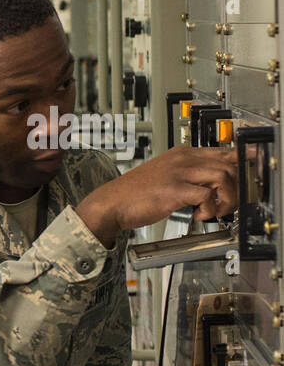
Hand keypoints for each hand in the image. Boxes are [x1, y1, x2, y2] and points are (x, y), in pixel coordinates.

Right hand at [75, 145, 241, 247]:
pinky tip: (200, 215)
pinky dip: (210, 209)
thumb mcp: (165, 176)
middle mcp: (183, 159)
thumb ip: (189, 175)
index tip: (255, 163)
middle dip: (237, 186)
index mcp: (182, 154)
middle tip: (231, 203)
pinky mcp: (175, 190)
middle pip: (229, 163)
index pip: (223, 150)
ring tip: (215, 211)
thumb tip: (213, 185)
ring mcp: (179, 173)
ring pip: (223, 176)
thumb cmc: (134, 193)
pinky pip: (207, 196)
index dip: (244, 157)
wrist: (111, 203)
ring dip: (226, 198)